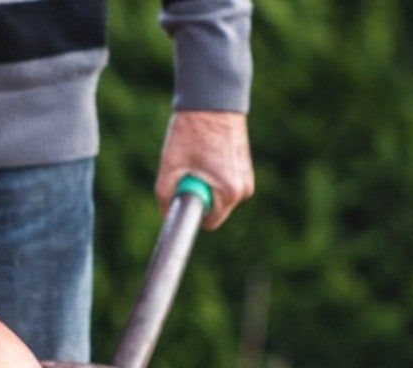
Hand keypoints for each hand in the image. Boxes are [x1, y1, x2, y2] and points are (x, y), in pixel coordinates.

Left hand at [156, 111, 253, 229]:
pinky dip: (211, 175)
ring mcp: (247, 178)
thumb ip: (165, 197)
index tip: (181, 196)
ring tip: (197, 159)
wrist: (213, 99)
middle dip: (197, 196)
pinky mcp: (244, 168)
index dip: (190, 212)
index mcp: (230, 192)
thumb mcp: (170, 167)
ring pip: (217, 196)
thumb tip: (168, 214)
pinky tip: (206, 155)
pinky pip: (223, 183)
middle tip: (187, 171)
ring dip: (204, 184)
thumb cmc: (191, 132)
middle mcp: (244, 189)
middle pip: (213, 210)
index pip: (207, 223)